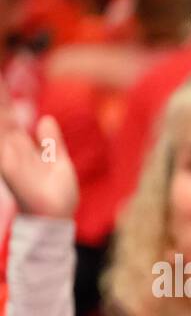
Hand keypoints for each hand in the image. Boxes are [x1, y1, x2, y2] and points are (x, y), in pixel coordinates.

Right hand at [0, 84, 77, 218]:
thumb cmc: (58, 196)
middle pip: (0, 116)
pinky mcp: (7, 165)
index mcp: (21, 145)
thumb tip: (45, 119)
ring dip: (0, 109)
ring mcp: (7, 155)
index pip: (7, 114)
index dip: (2, 95)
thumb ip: (52, 142)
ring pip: (1, 125)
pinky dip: (3, 129)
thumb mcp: (59, 163)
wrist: (58, 219)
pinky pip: (2, 142)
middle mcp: (10, 147)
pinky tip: (3, 120)